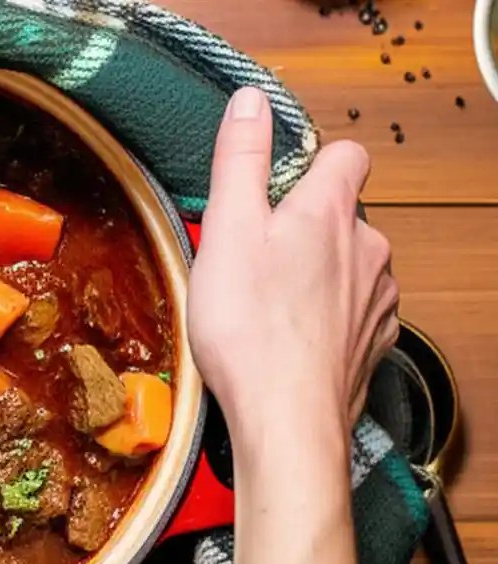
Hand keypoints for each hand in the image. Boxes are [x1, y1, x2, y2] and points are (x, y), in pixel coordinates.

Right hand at [188, 87, 397, 434]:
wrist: (287, 419)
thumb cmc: (251, 331)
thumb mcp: (227, 230)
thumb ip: (241, 160)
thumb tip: (250, 103)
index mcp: (330, 212)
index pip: (345, 155)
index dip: (311, 163)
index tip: (276, 187)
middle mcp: (368, 249)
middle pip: (343, 215)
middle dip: (304, 228)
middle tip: (253, 259)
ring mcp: (377, 298)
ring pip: (350, 265)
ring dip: (317, 275)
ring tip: (267, 304)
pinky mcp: (373, 341)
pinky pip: (353, 312)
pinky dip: (326, 318)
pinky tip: (289, 337)